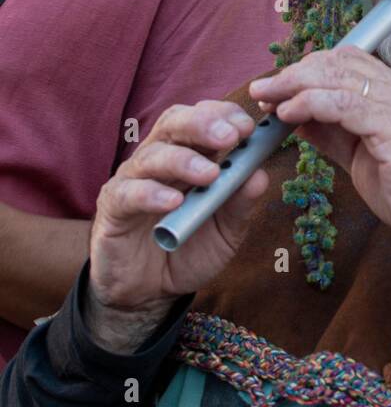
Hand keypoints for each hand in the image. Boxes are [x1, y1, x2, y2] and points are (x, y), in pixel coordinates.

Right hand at [88, 101, 263, 327]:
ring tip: (209, 174)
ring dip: (184, 161)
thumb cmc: (190, 249)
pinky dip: (152, 194)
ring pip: (153, 155)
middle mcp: (160, 159)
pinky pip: (129, 193)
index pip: (202, 117)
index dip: (224, 115)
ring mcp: (134, 180)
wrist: (150, 291)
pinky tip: (173, 202)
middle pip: (174, 123)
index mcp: (190, 154)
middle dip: (203, 124)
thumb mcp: (226, 230)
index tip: (248, 127)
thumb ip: (241, 204)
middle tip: (230, 137)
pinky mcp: (113, 207)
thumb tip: (260, 174)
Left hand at [249, 50, 390, 269]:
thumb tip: (295, 116)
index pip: (349, 60)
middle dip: (295, 72)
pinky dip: (311, 103)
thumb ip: (333, 132)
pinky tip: (289, 114)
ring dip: (295, 85)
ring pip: (339, 77)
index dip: (310, 68)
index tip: (279, 86)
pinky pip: (344, 104)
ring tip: (268, 99)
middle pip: (340, 62)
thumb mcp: (361, 154)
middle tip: (263, 89)